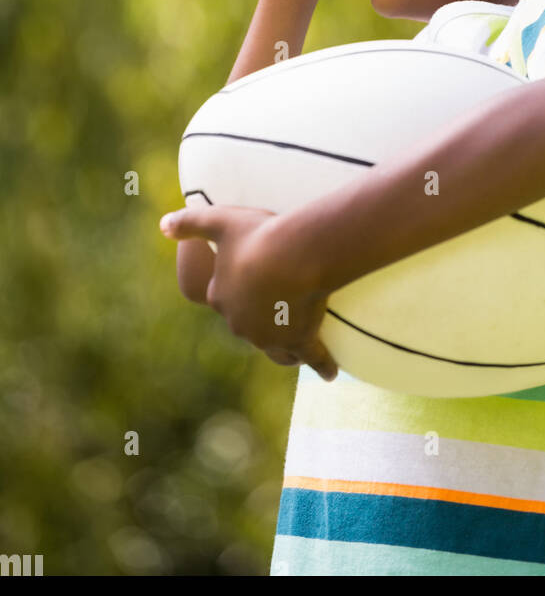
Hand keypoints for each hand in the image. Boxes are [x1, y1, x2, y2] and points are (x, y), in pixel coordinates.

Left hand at [159, 205, 338, 380]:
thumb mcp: (220, 222)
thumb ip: (191, 223)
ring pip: (276, 346)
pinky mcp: (299, 340)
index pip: (223, 296)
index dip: (236, 288)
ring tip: (295, 343)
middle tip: (278, 304)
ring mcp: (270, 336)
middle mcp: (240, 322)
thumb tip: (163, 224)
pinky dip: (322, 366)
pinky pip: (312, 358)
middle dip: (259, 318)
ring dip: (283, 345)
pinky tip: (330, 373)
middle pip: (248, 323)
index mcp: (221, 295)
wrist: (292, 256)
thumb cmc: (257, 236)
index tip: (249, 282)